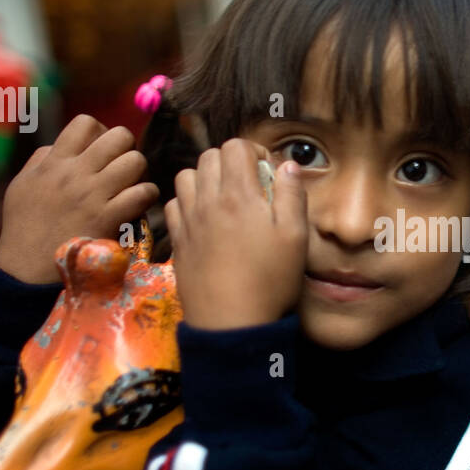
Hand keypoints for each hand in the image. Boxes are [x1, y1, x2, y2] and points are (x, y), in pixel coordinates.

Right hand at [0, 115, 159, 283]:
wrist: (26, 267)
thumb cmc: (24, 225)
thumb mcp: (22, 184)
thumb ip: (42, 159)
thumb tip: (63, 145)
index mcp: (54, 162)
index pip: (86, 123)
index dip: (100, 131)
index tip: (99, 149)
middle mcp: (76, 173)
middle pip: (119, 136)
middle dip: (126, 147)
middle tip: (120, 165)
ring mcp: (94, 195)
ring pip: (136, 161)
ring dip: (138, 172)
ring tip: (129, 184)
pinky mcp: (109, 218)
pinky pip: (144, 193)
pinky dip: (147, 196)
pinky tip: (137, 204)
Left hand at [165, 138, 308, 330]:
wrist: (232, 323)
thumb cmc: (270, 281)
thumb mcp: (296, 237)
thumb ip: (293, 195)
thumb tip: (287, 166)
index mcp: (239, 195)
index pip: (235, 147)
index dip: (254, 152)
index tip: (267, 173)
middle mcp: (208, 201)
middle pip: (209, 156)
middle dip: (230, 162)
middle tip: (248, 185)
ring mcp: (188, 221)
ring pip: (186, 176)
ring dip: (205, 178)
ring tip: (223, 198)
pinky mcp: (177, 241)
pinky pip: (173, 205)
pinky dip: (187, 202)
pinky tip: (204, 218)